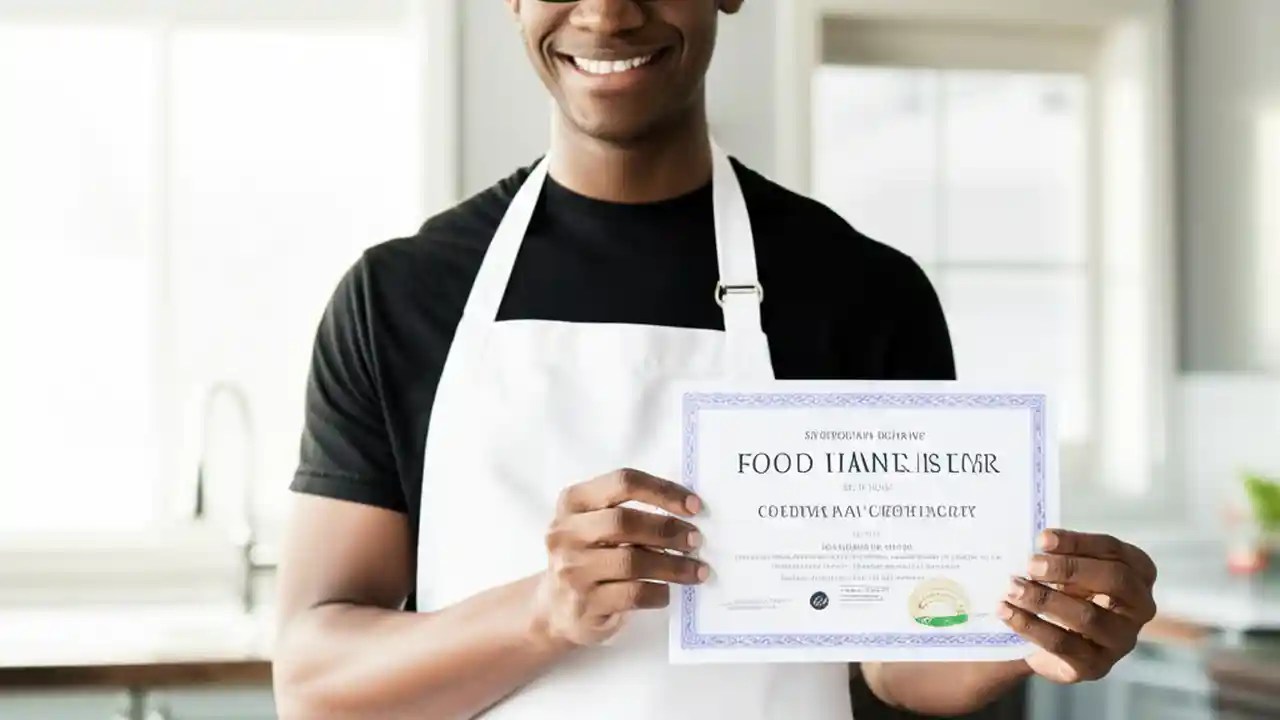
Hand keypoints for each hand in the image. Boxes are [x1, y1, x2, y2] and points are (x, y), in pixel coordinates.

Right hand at [531, 468, 706, 646]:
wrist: (556, 610)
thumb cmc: (589, 559)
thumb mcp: (595, 526)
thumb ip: (630, 513)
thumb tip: (686, 515)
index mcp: (573, 502)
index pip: (622, 483)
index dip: (662, 490)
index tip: (694, 505)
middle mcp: (566, 533)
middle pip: (623, 521)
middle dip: (667, 529)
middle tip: (695, 540)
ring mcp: (572, 570)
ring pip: (631, 561)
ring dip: (673, 565)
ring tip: (696, 570)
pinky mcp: (585, 604)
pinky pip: (633, 594)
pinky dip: (658, 592)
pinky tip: (667, 591)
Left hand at [998, 530, 1157, 683]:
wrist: (1047, 640)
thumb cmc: (1064, 591)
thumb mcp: (1067, 570)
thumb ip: (1058, 556)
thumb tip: (1036, 543)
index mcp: (1138, 573)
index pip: (1114, 550)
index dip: (1078, 542)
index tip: (1042, 539)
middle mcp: (1140, 607)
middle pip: (1113, 579)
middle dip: (1069, 569)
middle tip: (1031, 565)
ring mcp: (1121, 639)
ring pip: (1088, 616)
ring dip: (1045, 599)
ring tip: (1013, 588)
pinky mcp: (1097, 665)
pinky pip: (1064, 644)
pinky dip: (1031, 626)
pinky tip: (1007, 612)